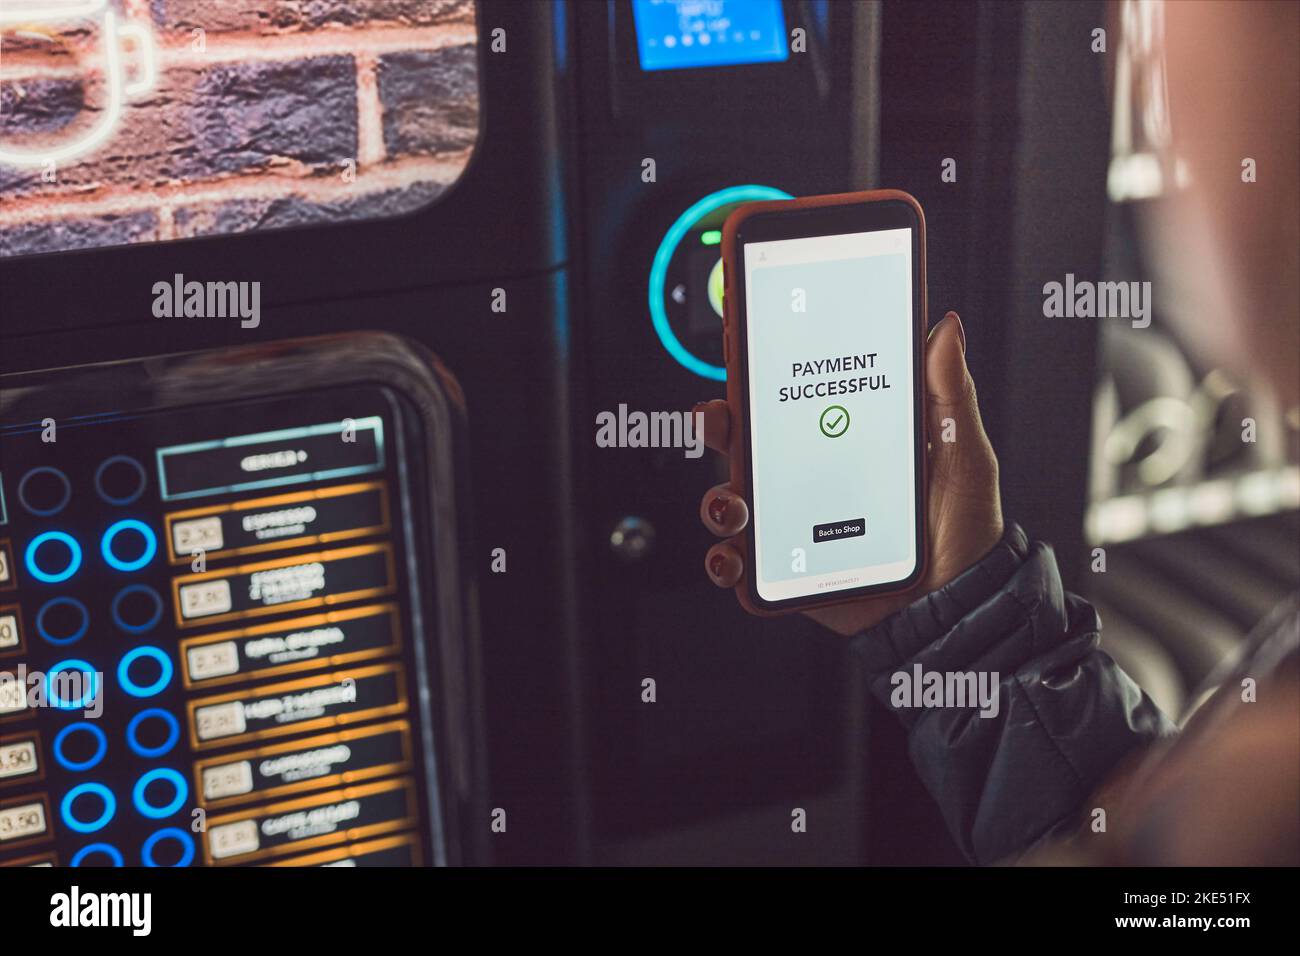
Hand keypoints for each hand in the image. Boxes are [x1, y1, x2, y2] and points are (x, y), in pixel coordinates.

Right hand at [696, 311, 1003, 635]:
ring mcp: (793, 524)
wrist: (959, 605)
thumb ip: (949, 394)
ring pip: (732, 500)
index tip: (743, 346)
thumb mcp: (961, 454)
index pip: (791, 398)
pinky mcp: (786, 569)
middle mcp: (809, 478)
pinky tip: (736, 555)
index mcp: (843, 439)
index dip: (759, 371)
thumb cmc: (962, 528)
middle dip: (718, 425)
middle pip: (745, 443)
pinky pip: (740, 563)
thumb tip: (945, 329)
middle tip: (716, 419)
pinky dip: (725, 559)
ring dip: (717, 496)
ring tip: (734, 501)